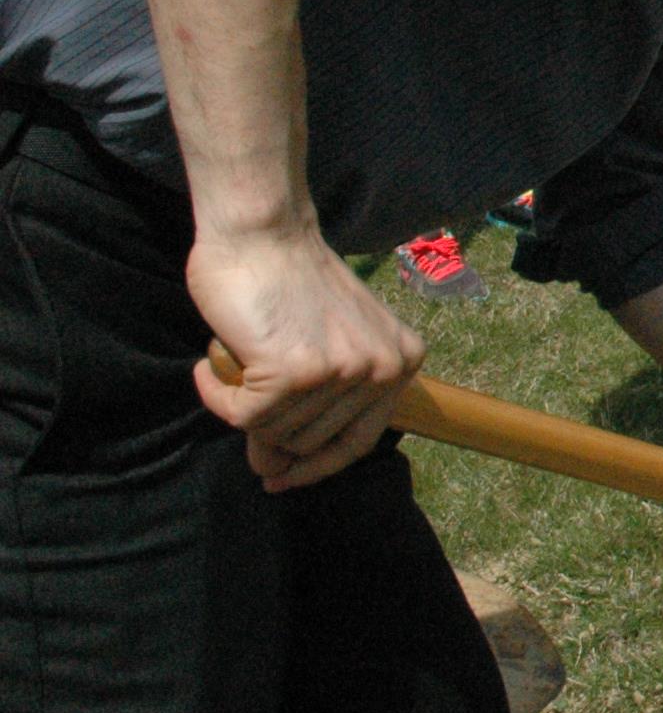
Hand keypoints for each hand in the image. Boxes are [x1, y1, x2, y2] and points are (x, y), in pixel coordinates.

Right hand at [189, 223, 425, 490]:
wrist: (263, 233)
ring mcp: (341, 372)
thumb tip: (276, 469)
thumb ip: (319, 401)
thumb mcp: (332, 340)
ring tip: (237, 361)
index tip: (282, 478)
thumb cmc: (289, 282)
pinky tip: (209, 364)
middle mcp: (382, 370)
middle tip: (243, 397)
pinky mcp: (294, 372)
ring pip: (273, 431)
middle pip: (308, 441)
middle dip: (267, 432)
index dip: (315, 467)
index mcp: (402, 361)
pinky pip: (239, 414)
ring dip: (240, 404)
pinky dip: (215, 394)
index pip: (357, 443)